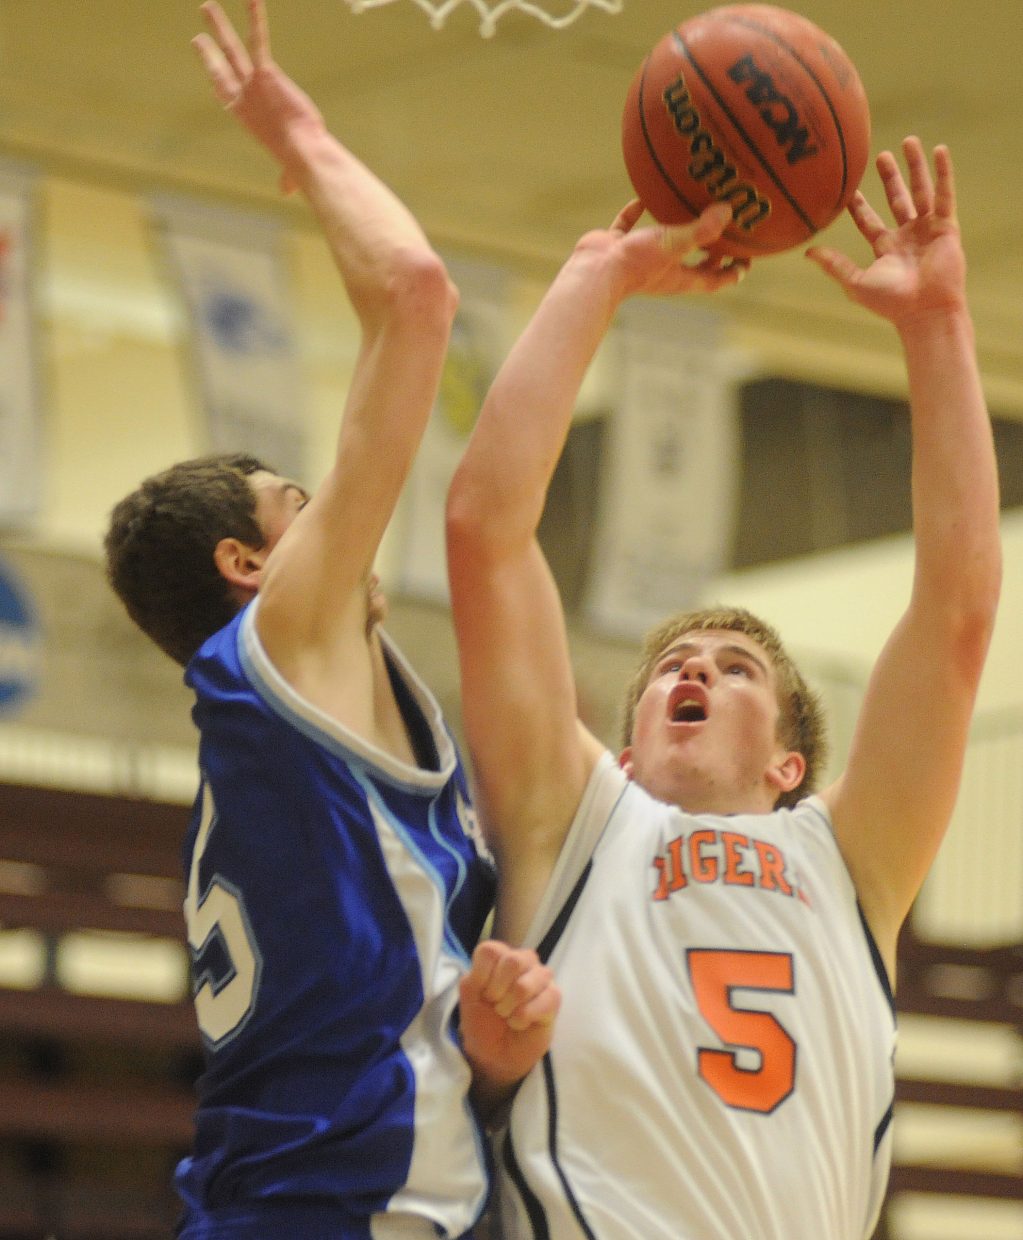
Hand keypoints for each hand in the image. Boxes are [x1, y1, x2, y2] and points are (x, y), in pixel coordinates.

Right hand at [192, 0, 324, 190]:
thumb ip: (287, 177)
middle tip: (198, 38)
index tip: (210, 73)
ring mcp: (252, 86)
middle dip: (209, 53)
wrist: (305, 154)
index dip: (217, 83)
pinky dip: (255, 18)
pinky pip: (258, 40)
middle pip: (221, 70)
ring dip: (219, 26)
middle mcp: (244, 100)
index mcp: (247, 118)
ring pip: (231, 50)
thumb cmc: (300, 161)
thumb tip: (288, 191)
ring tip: (207, 6)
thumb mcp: (289, 167)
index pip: (227, 96)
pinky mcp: (266, 74)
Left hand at [459, 940, 559, 1108]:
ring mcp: (541, 978)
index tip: (482, 993)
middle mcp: (523, 961)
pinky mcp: (554, 998)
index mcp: (500, 956)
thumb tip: (493, 967)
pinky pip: (543, 1001)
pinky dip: (524, 1018)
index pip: (491, 950)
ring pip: (526, 984)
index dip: (483, 975)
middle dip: (497, 991)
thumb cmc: (482, 1022)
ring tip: (507, 1016)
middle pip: (513, 961)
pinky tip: (519, 1023)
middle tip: (496, 1006)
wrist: (495, 1055)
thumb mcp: (469, 996)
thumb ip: (475, 975)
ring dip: (510, 1007)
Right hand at [575, 200, 748, 301]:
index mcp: (681, 278)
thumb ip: (702, 229)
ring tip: (688, 208)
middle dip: (710, 251)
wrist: (595, 272)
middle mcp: (663, 271)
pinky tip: (644, 196)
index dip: (733, 272)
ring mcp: (640, 259)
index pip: (714, 280)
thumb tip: (728, 211)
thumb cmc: (637, 264)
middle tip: (725, 230)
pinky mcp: (619, 248)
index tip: (748, 258)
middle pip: (693, 264)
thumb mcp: (675, 244)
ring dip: (676, 230)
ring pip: (663, 245)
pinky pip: (630, 227)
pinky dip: (637, 213)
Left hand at [806, 137, 965, 327]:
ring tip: (909, 141)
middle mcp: (906, 236)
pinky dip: (943, 173)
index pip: (869, 221)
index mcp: (885, 249)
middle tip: (879, 155)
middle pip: (896, 200)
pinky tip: (939, 151)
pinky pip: (945, 195)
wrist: (923, 310)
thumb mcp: (856, 282)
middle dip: (890, 178)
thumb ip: (834, 265)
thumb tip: (807, 252)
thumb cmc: (890, 303)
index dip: (858, 205)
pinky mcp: (946, 227)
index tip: (847, 187)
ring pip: (920, 191)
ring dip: (915, 167)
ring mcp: (926, 230)